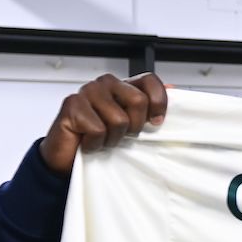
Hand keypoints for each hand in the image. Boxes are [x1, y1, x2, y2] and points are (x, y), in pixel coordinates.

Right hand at [39, 73, 168, 176]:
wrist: (68, 160)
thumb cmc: (101, 140)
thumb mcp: (133, 127)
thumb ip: (151, 108)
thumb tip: (173, 89)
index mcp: (123, 86)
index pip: (150, 81)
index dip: (158, 102)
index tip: (156, 122)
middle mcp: (106, 85)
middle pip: (138, 101)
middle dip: (134, 127)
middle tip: (120, 135)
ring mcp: (87, 92)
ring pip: (119, 119)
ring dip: (113, 139)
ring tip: (101, 139)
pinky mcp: (72, 105)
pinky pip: (98, 129)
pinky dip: (95, 144)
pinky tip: (87, 142)